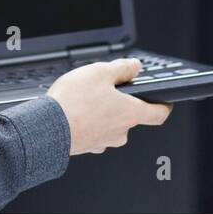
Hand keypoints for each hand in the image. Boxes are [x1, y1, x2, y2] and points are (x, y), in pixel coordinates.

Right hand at [46, 58, 172, 154]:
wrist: (47, 128)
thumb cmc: (75, 101)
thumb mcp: (100, 72)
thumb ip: (122, 68)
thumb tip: (135, 67)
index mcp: (130, 113)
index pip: (158, 114)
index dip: (164, 106)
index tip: (165, 101)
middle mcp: (121, 132)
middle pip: (131, 117)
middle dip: (123, 103)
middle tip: (108, 88)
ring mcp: (103, 142)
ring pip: (111, 124)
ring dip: (104, 112)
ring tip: (86, 97)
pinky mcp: (87, 146)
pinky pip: (94, 131)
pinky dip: (89, 121)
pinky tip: (76, 110)